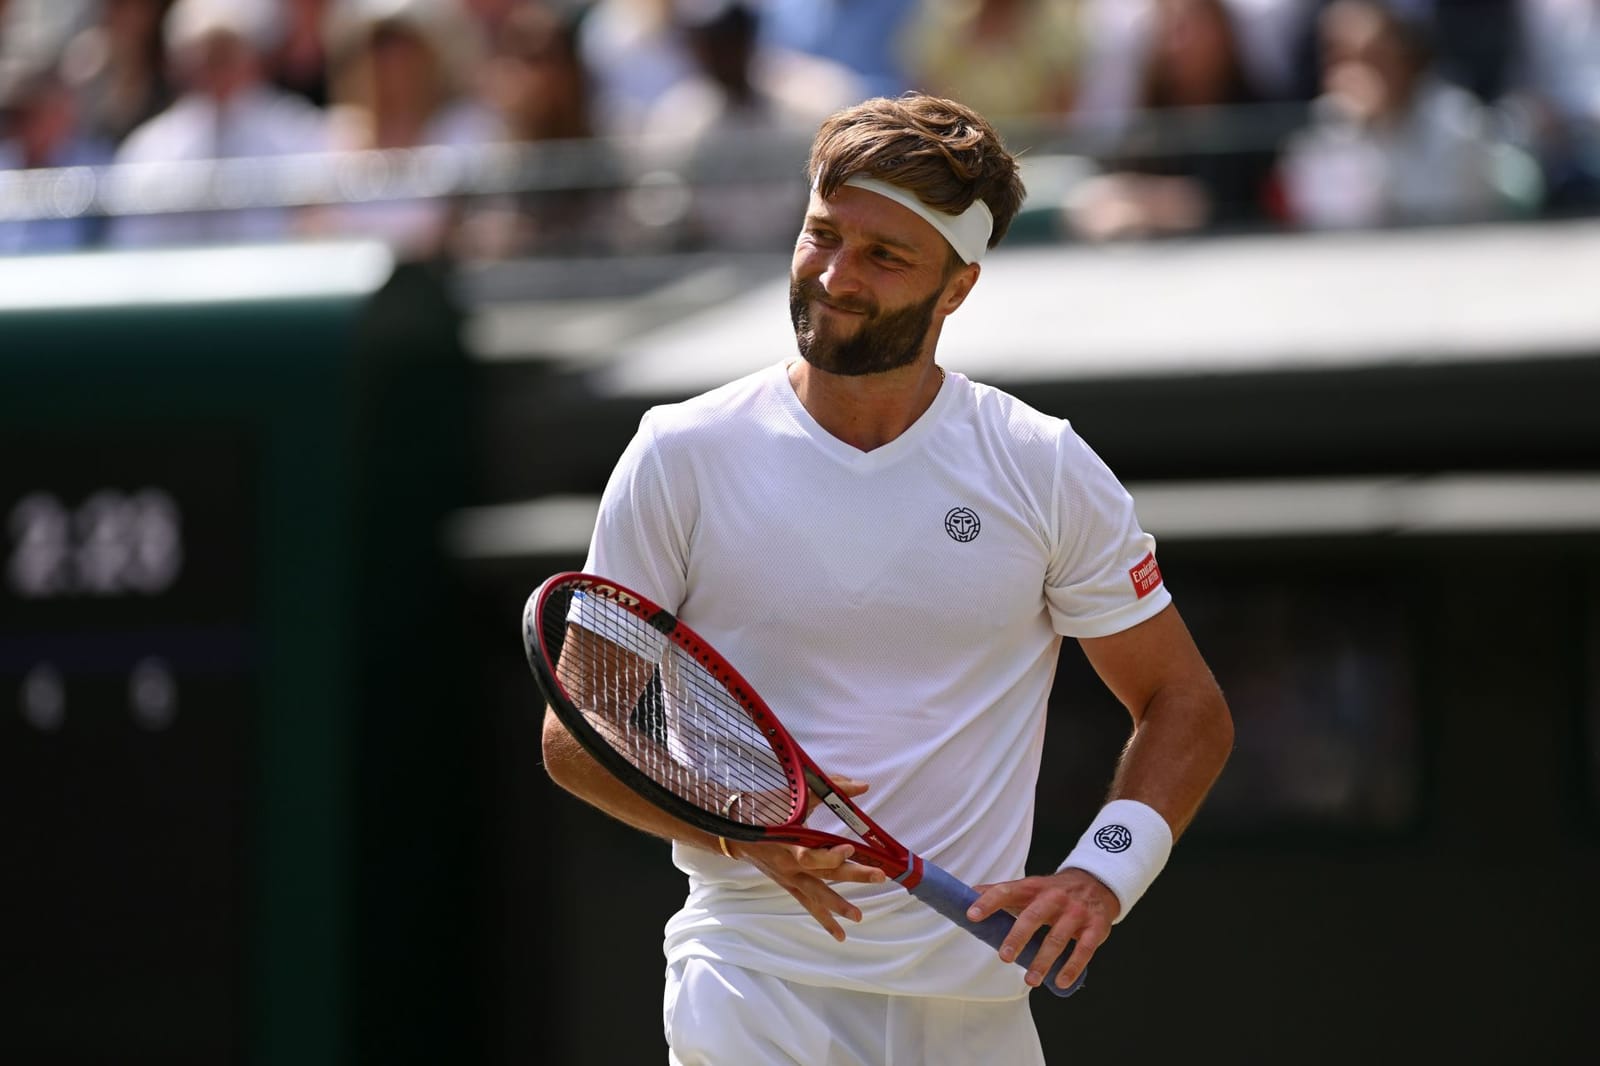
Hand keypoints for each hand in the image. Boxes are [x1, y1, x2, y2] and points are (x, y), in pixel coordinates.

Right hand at [723, 776, 887, 941]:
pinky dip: (823, 919)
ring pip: (816, 894)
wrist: (732, 829)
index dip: (830, 854)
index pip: (810, 854)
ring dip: (837, 906)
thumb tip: (862, 786)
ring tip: (858, 917)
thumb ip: (829, 788)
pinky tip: (840, 934)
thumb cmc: (764, 808)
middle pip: (823, 873)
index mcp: (786, 842)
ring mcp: (788, 877)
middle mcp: (788, 864)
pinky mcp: (788, 885)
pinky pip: (808, 904)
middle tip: (880, 877)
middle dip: (853, 875)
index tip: (850, 849)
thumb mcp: (794, 797)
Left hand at [966, 868, 1119, 991]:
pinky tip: (1059, 981)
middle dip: (1018, 937)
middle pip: (1033, 916)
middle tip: (1005, 957)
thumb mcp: (1030, 887)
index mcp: (1034, 887)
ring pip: (1058, 937)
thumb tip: (969, 892)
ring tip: (1030, 980)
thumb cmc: (1054, 891)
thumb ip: (1002, 892)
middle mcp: (1054, 897)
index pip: (1008, 891)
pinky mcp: (1095, 927)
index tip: (972, 916)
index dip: (989, 902)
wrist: (1097, 883)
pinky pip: (1084, 949)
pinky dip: (1072, 967)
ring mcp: (1076, 912)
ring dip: (1043, 961)